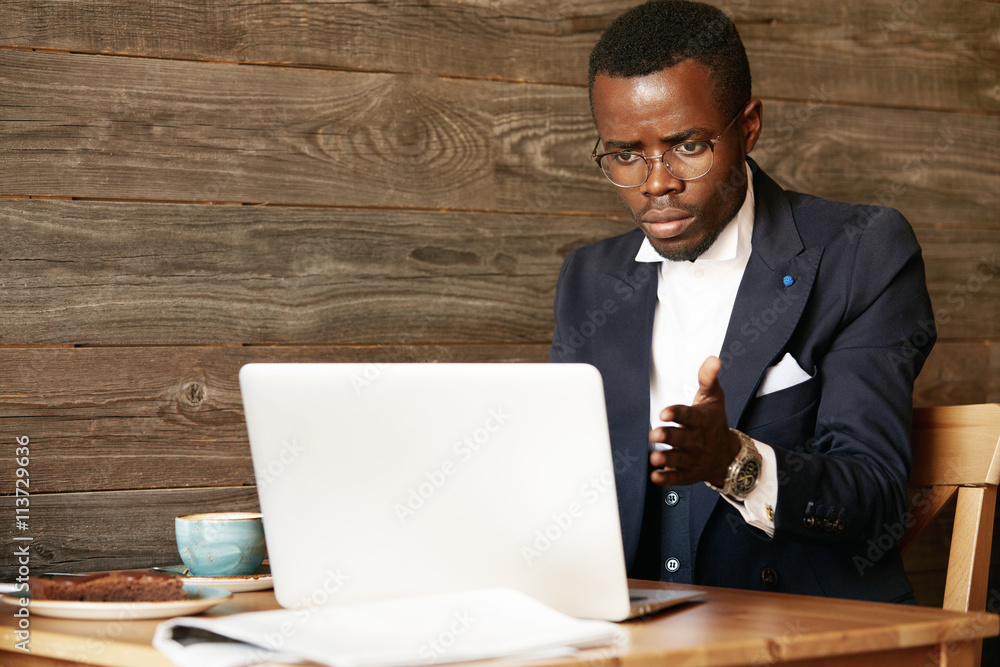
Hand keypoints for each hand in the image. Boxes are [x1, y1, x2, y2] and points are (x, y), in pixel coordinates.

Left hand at [649, 356, 740, 486]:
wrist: (728, 455)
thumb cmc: (714, 422)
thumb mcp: (714, 398)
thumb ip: (708, 378)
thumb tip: (713, 359)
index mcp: (702, 420)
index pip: (689, 415)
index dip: (677, 414)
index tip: (664, 412)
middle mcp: (697, 440)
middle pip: (681, 438)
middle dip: (668, 437)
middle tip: (655, 434)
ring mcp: (693, 458)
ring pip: (678, 459)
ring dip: (666, 458)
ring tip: (654, 457)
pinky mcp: (688, 474)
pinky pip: (677, 478)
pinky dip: (667, 478)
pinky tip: (655, 476)